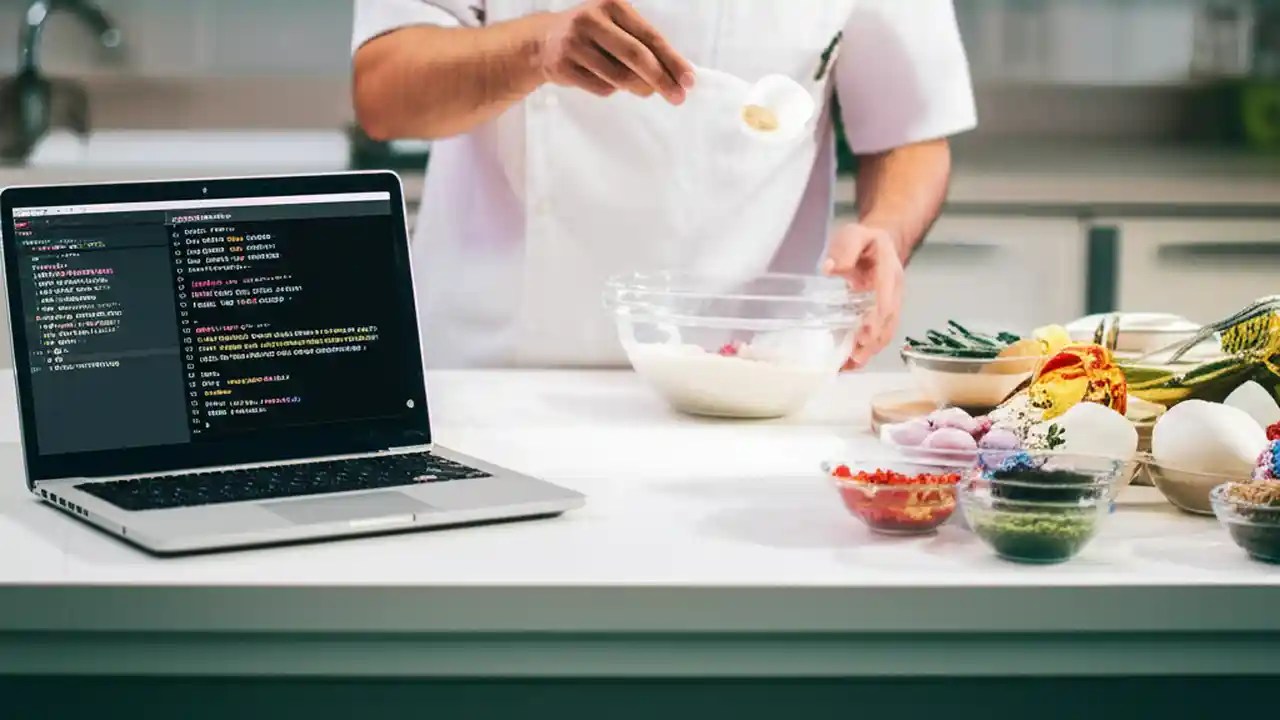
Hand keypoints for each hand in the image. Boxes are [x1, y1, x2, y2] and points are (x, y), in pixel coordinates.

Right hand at [538, 0, 694, 102]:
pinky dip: (612, 90)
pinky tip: (607, 81)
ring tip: (644, 89)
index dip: (673, 60)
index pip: (650, 36)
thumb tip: (677, 76)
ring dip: (638, 88)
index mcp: (612, 4)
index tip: (689, 80)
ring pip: (619, 77)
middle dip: (661, 80)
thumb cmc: (593, 34)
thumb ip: (644, 45)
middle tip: (678, 98)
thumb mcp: (617, 26)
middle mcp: (591, 20)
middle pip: (636, 57)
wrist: (543, 40)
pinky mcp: (563, 66)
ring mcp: (574, 43)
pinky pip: (601, 88)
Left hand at [822, 223, 904, 369]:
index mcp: (889, 270)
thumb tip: (831, 268)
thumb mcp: (853, 234)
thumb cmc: (864, 240)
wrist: (878, 242)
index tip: (865, 333)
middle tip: (856, 356)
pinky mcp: (883, 312)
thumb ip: (844, 248)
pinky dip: (868, 348)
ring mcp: (891, 302)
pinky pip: (880, 332)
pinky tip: (852, 362)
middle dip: (874, 340)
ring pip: (886, 330)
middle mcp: (895, 289)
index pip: (886, 297)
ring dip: (871, 349)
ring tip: (852, 365)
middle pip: (889, 319)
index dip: (877, 317)